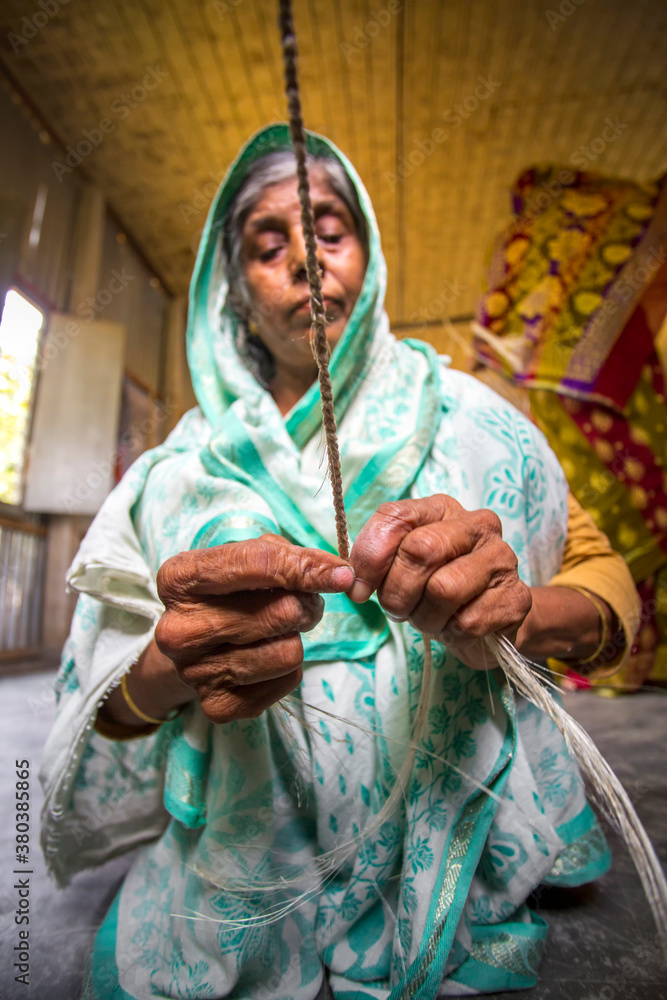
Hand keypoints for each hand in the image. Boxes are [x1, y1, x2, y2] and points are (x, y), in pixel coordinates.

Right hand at [154, 535, 353, 721]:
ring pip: (289, 652)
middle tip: (295, 606)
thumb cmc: (227, 592)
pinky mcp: (216, 706)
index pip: (257, 564)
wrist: (192, 647)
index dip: (309, 567)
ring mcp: (194, 672)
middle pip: (282, 612)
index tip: (342, 574)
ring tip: (278, 632)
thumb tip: (338, 575)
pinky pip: (287, 681)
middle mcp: (178, 629)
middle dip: (303, 606)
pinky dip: (288, 668)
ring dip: (296, 638)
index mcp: (180, 579)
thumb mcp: (248, 558)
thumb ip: (291, 557)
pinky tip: (265, 657)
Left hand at [348, 495, 531, 668]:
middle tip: (398, 608)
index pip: (395, 517)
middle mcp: (477, 525)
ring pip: (443, 589)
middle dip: (397, 591)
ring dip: (424, 617)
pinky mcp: (516, 599)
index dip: (370, 556)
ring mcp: (502, 559)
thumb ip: (374, 560)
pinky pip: (467, 622)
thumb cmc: (435, 586)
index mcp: (442, 508)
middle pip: (420, 551)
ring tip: (430, 617)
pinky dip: (451, 633)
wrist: (488, 620)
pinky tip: (455, 626)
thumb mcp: (400, 565)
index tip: (360, 587)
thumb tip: (353, 581)